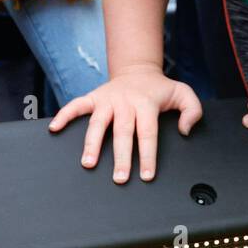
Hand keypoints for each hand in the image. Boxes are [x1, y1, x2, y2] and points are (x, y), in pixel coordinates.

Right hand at [48, 65, 201, 182]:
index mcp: (146, 104)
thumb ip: (192, 111)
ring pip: (98, 123)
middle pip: (122, 132)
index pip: (147, 133)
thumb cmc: (160, 89)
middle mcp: (125, 102)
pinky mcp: (94, 97)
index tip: (146, 175)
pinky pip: (76, 105)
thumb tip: (185, 130)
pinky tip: (55, 127)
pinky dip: (64, 115)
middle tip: (119, 178)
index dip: (147, 155)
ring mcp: (107, 99)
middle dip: (120, 157)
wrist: (138, 70)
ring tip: (88, 163)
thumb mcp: (184, 94)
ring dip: (92, 143)